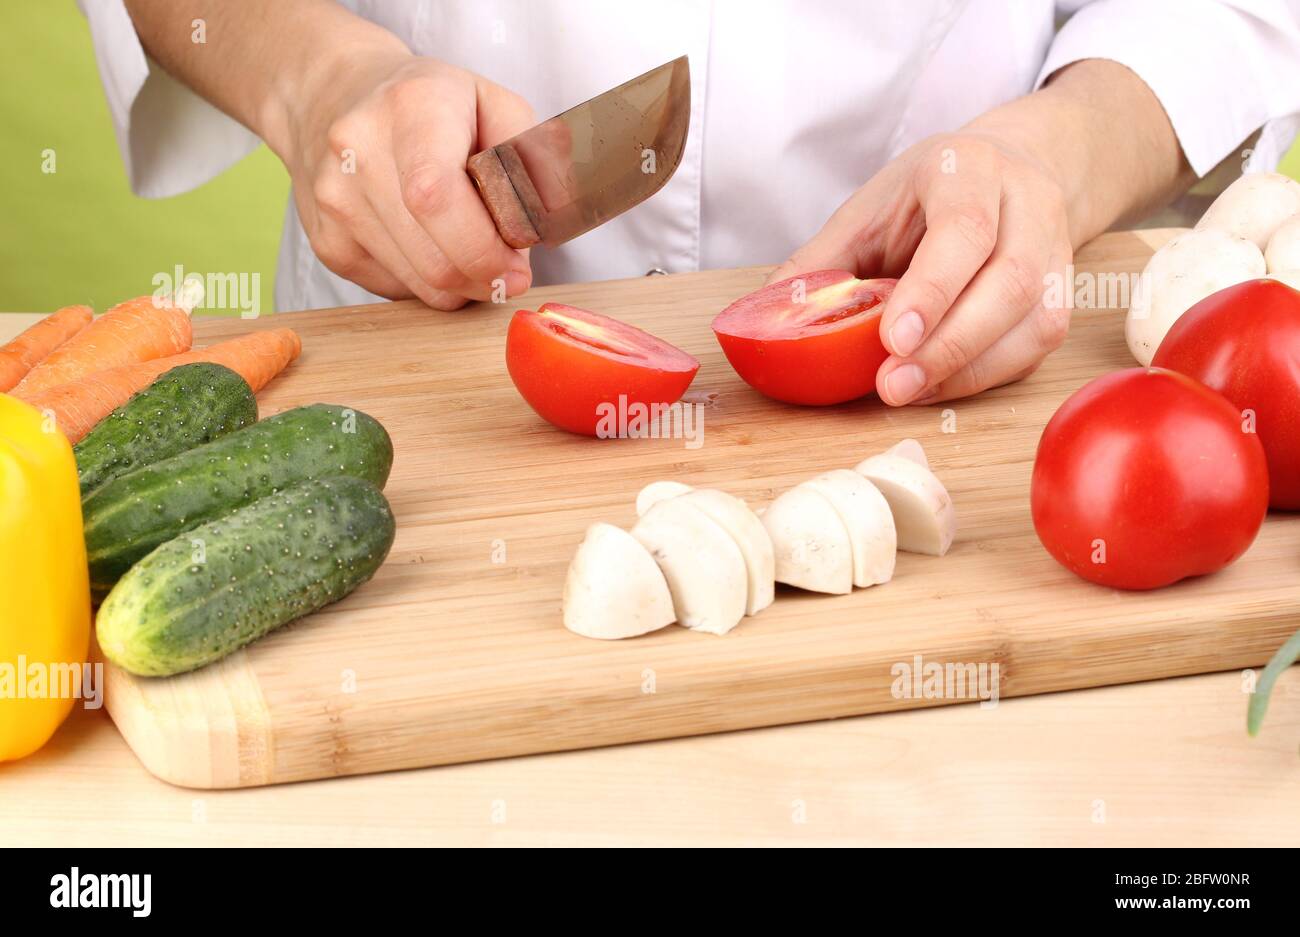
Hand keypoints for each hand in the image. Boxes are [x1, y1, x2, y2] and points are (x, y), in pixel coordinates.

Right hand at [281, 49, 535, 308]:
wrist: (334, 96)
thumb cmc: (428, 104)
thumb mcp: (493, 103)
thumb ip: (530, 158)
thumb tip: (541, 224)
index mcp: (410, 108)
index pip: (438, 198)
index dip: (484, 249)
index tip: (517, 268)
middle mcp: (359, 153)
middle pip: (434, 259)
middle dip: (485, 276)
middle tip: (509, 268)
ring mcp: (336, 203)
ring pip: (421, 285)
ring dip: (462, 283)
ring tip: (471, 248)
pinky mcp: (327, 242)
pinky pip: (397, 290)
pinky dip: (428, 281)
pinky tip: (430, 243)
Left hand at [769, 132, 1072, 404]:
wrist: (1005, 170)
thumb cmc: (923, 197)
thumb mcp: (867, 210)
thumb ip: (822, 262)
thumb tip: (768, 319)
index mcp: (969, 167)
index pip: (964, 230)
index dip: (932, 290)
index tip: (893, 341)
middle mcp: (1026, 201)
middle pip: (1009, 280)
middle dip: (949, 344)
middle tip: (892, 385)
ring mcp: (1056, 248)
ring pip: (1035, 319)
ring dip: (969, 368)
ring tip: (908, 392)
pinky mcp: (1064, 293)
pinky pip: (1035, 346)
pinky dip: (985, 375)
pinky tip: (938, 386)